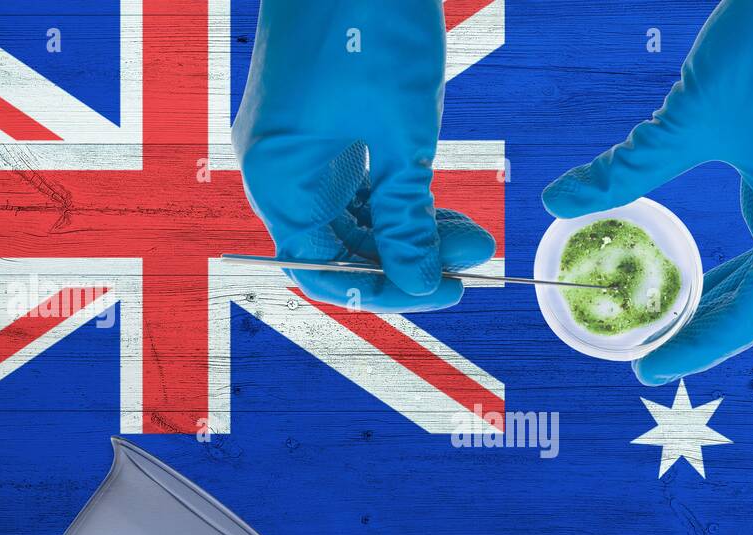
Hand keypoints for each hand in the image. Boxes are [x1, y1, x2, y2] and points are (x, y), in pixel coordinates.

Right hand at [233, 0, 494, 312]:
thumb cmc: (370, 25)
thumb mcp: (401, 137)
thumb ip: (407, 218)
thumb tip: (420, 284)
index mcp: (279, 180)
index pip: (325, 270)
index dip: (385, 291)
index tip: (445, 290)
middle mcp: (278, 169)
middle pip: (341, 247)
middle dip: (409, 258)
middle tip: (474, 260)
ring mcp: (298, 146)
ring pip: (354, 216)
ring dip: (410, 229)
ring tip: (474, 234)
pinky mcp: (319, 124)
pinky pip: (356, 182)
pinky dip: (398, 196)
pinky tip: (443, 204)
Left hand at [543, 0, 752, 383]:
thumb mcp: (688, 119)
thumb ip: (625, 169)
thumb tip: (557, 200)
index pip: (752, 314)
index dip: (697, 346)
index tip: (647, 367)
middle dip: (706, 332)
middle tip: (649, 356)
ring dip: (724, 304)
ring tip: (669, 328)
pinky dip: (743, 270)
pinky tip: (703, 283)